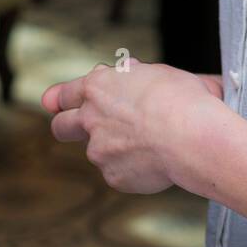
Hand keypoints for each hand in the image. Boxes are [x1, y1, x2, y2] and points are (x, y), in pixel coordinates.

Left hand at [41, 60, 218, 195]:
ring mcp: (99, 150)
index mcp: (99, 87)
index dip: (61, 98)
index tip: (55, 102)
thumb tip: (127, 70)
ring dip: (115, 147)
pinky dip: (135, 167)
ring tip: (150, 143)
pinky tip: (158, 159)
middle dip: (66, 126)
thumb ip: (133, 76)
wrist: (190, 135)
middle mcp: (91, 118)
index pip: (66, 94)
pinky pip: (120, 171)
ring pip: (98, 151)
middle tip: (75, 128)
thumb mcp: (157, 73)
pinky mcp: (112, 176)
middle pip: (61, 125)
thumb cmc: (181, 99)